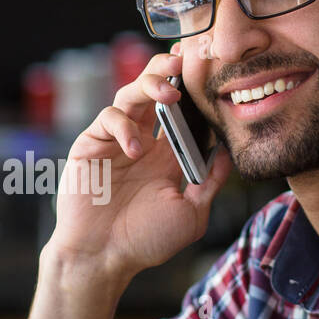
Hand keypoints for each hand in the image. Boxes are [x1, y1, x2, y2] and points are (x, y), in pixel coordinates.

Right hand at [48, 49, 231, 278]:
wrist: (102, 258)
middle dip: (167, 70)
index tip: (205, 65)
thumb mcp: (191, 214)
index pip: (180, 110)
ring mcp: (114, 141)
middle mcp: (141, 142)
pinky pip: (107, 119)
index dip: (189, 87)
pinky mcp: (90, 145)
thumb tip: (227, 153)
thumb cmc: (144, 242)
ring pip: (129, 94)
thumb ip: (209, 183)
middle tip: (183, 61)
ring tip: (168, 93)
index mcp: (165, 155)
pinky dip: (123, 126)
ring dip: (149, 85)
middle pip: (153, 90)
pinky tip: (135, 149)